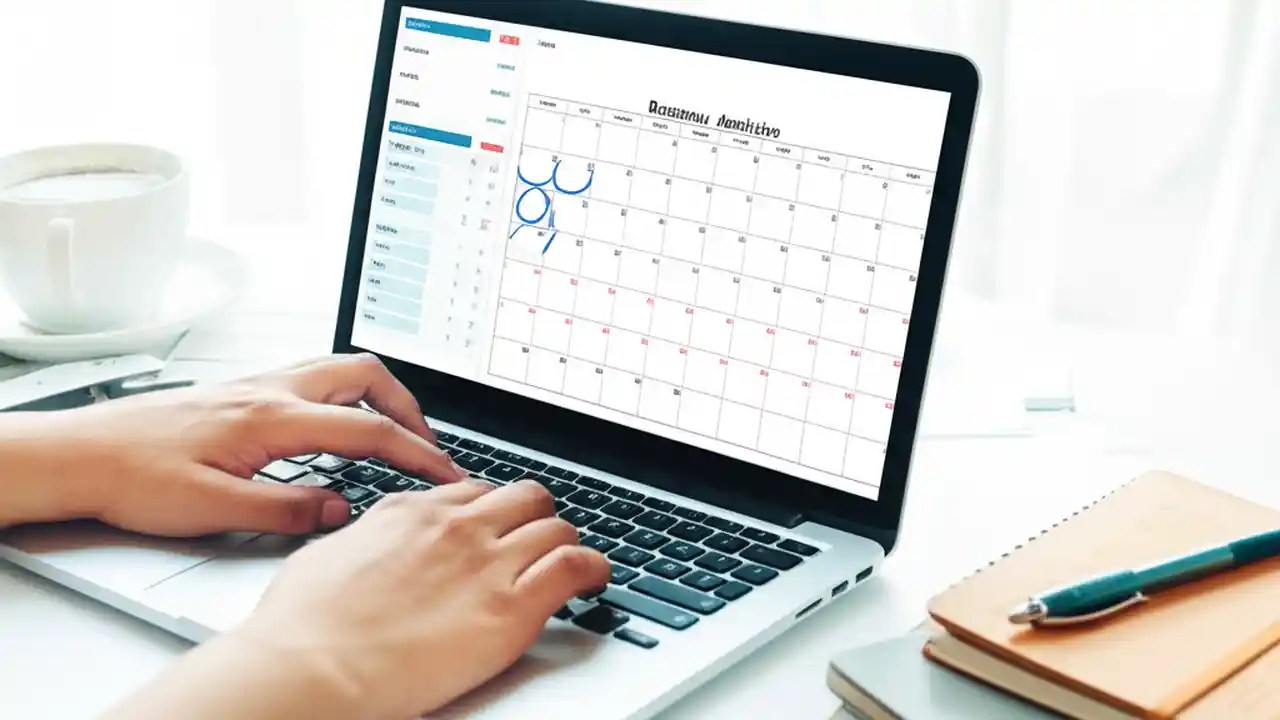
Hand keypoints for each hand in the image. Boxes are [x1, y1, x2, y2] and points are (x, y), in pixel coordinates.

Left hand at [8, 354, 467, 535]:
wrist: (82, 453)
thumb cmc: (135, 477)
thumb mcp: (214, 509)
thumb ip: (286, 510)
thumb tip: (341, 510)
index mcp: (271, 417)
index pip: (366, 428)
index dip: (415, 452)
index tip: (444, 473)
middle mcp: (269, 390)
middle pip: (364, 373)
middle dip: (408, 405)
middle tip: (426, 443)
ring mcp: (256, 385)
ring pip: (338, 369)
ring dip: (377, 395)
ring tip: (393, 432)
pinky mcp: (243, 393)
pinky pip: (313, 379)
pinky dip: (345, 397)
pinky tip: (337, 428)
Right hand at [227, 479, 610, 717]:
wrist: (311, 667)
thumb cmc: (302, 626)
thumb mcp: (328, 555)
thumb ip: (367, 538)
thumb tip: (373, 542)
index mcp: (412, 511)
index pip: (476, 491)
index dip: (493, 511)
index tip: (498, 527)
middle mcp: (456, 526)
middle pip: (525, 497)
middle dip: (535, 517)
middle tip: (537, 542)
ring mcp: (487, 562)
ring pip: (556, 526)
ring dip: (565, 543)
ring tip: (569, 563)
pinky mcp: (511, 608)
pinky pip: (574, 567)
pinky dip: (593, 569)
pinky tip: (594, 578)